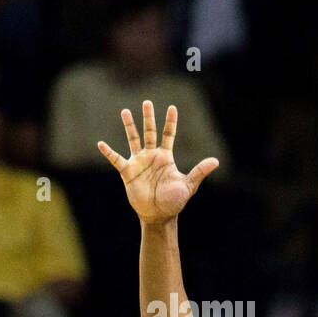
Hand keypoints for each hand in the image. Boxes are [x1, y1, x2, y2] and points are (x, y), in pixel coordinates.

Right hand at [98, 101, 218, 223]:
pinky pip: (117, 160)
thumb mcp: (188, 185)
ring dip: (129, 126)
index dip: (170, 122)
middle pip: (150, 132)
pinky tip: (101, 144)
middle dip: (148, 118)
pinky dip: (109, 152)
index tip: (172, 107)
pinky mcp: (128, 172)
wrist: (159, 214)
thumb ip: (199, 171)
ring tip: (125, 111)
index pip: (168, 135)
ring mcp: (139, 162)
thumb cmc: (174, 200)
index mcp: (166, 157)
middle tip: (147, 102)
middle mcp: (151, 156)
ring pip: (133, 140)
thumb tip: (216, 161)